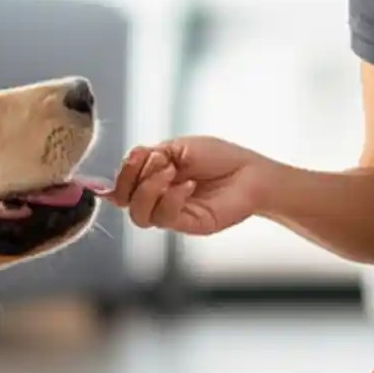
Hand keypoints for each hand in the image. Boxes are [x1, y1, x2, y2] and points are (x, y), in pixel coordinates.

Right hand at [106, 136, 276, 234]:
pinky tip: (189, 185)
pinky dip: (172, 198)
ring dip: (150, 189)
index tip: (137, 156)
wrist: (251, 173)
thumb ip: (150, 156)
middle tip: (157, 163)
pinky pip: (166, 218)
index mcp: (154, 179)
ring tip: (172, 171)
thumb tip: (127, 160)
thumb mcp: (178, 148)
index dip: (123, 172)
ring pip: (140, 215)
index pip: (122, 184)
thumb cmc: (220, 158)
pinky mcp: (188, 224)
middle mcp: (159, 198)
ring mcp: (172, 213)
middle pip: (124, 202)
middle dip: (133, 179)